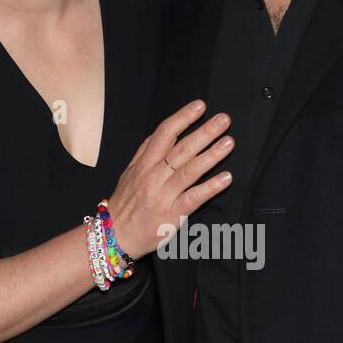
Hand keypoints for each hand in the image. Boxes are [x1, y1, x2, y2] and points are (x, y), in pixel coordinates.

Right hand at [106, 100, 233, 259]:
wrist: (114, 236)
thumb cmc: (124, 204)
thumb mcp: (129, 173)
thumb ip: (145, 152)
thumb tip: (164, 132)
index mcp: (143, 164)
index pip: (164, 134)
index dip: (183, 118)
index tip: (200, 106)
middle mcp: (153, 177)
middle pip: (181, 149)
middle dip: (204, 132)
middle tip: (224, 119)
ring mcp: (163, 196)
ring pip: (189, 171)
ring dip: (211, 155)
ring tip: (229, 142)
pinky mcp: (172, 215)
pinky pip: (194, 198)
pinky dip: (211, 187)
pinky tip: (226, 178)